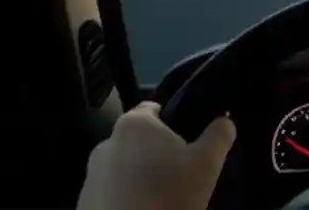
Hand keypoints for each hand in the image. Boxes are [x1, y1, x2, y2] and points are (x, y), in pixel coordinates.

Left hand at [77, 101, 236, 209]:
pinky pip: (110, 193)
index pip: (153, 108)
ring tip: (160, 200)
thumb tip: (224, 121)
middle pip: (139, 141)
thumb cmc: (169, 195)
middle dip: (156, 154)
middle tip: (178, 176)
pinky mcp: (84, 201)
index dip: (172, 122)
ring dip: (138, 178)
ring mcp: (91, 174)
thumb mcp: (207, 165)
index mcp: (135, 124)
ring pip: (124, 168)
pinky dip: (124, 199)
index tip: (187, 145)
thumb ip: (219, 135)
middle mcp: (106, 142)